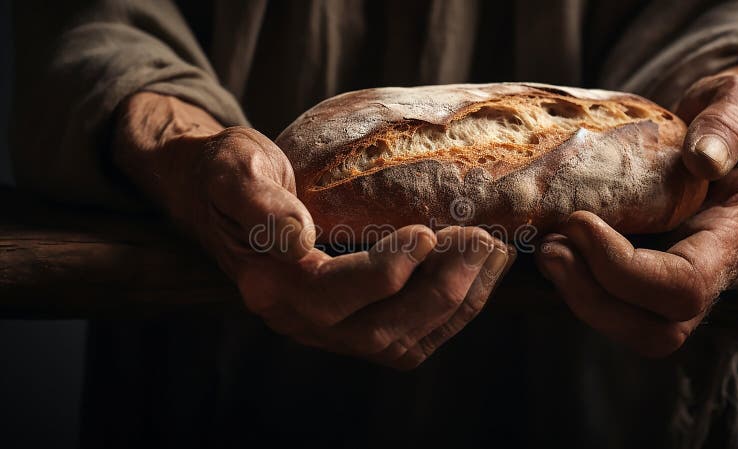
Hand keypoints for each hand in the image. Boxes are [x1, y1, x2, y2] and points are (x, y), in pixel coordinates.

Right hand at [113, 92, 514, 368]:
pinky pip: (405, 338)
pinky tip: (478, 276)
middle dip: (439, 290)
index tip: (426, 233)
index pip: (330, 295)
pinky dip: (450, 314)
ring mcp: (326, 328)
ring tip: (494, 254)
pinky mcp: (350, 323)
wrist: (221, 197)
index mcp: (267, 282)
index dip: (384, 271)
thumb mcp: (236, 171)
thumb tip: (298, 240)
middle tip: (482, 241)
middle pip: (376, 331)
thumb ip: (260, 202)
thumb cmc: (228, 175)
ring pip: (399, 342)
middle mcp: (297, 318)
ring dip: (456, 304)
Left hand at [535, 64, 737, 356]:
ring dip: (574, 295)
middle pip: (654, 330)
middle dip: (592, 298)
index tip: (580, 220)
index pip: (684, 287)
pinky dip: (569, 283)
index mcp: (726, 240)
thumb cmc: (724, 116)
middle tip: (550, 248)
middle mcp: (699, 275)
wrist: (707, 130)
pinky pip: (603, 304)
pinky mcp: (632, 278)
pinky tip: (544, 242)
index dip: (625, 267)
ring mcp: (663, 282)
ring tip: (543, 246)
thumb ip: (727, 124)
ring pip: (625, 326)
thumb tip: (703, 162)